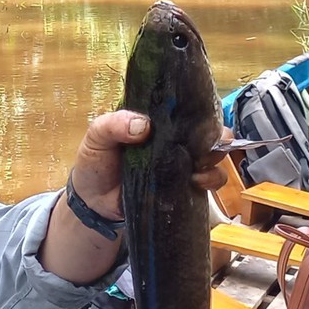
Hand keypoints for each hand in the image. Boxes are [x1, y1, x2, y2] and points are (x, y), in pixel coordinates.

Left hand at [66, 110, 229, 220]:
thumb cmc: (96, 162)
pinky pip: (210, 180)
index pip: (186, 105)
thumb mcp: (97, 136)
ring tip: (198, 165)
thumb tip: (143, 125)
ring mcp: (183, 162)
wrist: (93, 204)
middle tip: (202, 143)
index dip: (199, 106)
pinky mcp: (186, 187)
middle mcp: (175, 138)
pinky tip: (197, 181)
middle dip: (215, 133)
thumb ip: (114, 124)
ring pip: (215, 153)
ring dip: (215, 157)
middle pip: (209, 128)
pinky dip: (212, 179)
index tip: (200, 113)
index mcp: (157, 119)